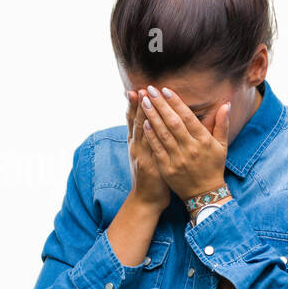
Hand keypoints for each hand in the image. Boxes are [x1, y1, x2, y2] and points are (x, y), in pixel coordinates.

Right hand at [125, 89, 171, 211]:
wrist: (147, 199)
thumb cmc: (152, 176)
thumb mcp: (148, 155)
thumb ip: (150, 139)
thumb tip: (153, 122)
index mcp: (137, 143)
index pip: (134, 121)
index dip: (134, 106)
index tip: (136, 90)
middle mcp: (136, 147)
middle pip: (135, 123)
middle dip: (137, 106)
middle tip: (138, 89)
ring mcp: (141, 156)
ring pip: (140, 132)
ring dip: (142, 115)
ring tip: (143, 100)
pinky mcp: (148, 165)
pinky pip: (149, 147)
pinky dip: (148, 135)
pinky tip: (149, 125)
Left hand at [139, 85, 231, 201]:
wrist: (205, 194)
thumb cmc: (214, 167)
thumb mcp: (222, 146)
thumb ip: (222, 124)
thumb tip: (226, 104)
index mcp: (204, 141)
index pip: (188, 118)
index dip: (176, 103)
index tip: (166, 90)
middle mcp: (191, 149)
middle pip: (173, 123)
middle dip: (161, 105)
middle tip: (149, 89)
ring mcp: (178, 159)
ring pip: (163, 134)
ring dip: (152, 116)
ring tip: (143, 101)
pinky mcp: (167, 168)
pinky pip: (157, 149)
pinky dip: (151, 135)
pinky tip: (143, 122)